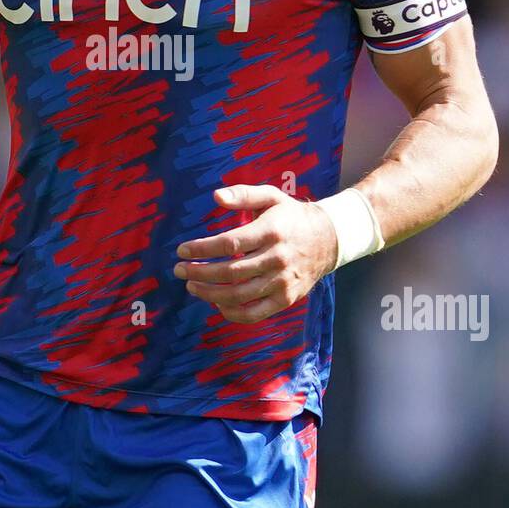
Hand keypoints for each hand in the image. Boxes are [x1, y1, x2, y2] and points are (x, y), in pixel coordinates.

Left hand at [174, 185, 338, 324]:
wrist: (329, 238)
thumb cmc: (292, 216)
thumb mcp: (271, 196)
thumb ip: (243, 194)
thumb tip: (216, 196)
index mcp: (271, 232)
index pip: (229, 244)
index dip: (201, 249)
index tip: (182, 250)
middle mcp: (277, 258)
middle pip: (230, 272)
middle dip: (199, 272)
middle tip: (180, 270)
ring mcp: (282, 281)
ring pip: (239, 295)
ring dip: (209, 293)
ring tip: (192, 286)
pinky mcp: (286, 298)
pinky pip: (255, 313)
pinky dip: (232, 312)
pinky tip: (216, 303)